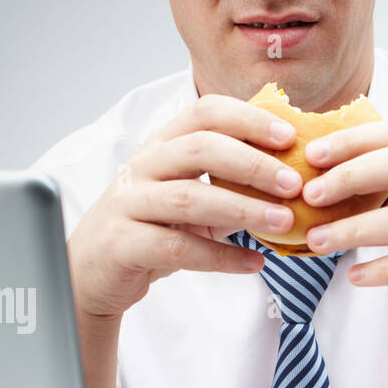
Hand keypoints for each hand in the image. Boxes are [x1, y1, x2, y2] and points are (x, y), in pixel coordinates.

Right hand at [67, 95, 303, 319]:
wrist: (93, 274)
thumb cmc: (152, 231)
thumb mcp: (193, 201)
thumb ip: (230, 187)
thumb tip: (292, 180)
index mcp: (163, 146)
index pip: (205, 113)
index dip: (249, 119)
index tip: (290, 136)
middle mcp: (143, 166)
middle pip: (201, 148)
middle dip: (253, 163)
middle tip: (294, 184)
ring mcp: (129, 203)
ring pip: (189, 197)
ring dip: (243, 208)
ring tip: (284, 222)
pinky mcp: (123, 243)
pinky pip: (177, 248)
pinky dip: (221, 258)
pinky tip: (253, 264)